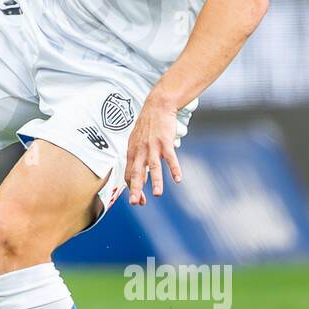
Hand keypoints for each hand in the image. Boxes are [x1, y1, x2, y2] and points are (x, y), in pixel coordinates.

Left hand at [125, 90, 181, 204]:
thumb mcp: (135, 141)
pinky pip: (170, 158)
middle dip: (136, 189)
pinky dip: (174, 169)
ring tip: (157, 194)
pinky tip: (178, 179)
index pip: (129, 174)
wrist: (157, 106)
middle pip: (137, 173)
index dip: (133, 188)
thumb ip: (136, 157)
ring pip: (154, 167)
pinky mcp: (165, 142)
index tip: (138, 201)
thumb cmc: (147, 125)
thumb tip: (136, 173)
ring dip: (156, 182)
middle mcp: (140, 150)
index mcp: (132, 152)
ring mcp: (153, 146)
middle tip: (135, 203)